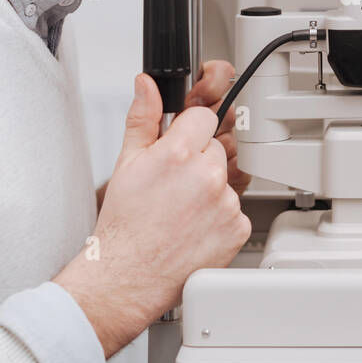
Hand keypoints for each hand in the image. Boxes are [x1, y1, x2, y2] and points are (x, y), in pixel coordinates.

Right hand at [55, 73, 250, 356]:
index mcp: (178, 153)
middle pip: (216, 149)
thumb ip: (142, 118)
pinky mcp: (238, 227)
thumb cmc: (124, 227)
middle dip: (198, 162)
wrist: (128, 276)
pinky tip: (194, 227)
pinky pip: (235, 210)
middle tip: (174, 186)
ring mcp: (225, 203)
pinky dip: (220, 217)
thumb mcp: (126, 164)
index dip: (190, 131)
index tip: (181, 145)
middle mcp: (207, 175)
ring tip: (181, 211)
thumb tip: (146, 87)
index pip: (204, 117)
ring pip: (226, 180)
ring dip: (210, 190)